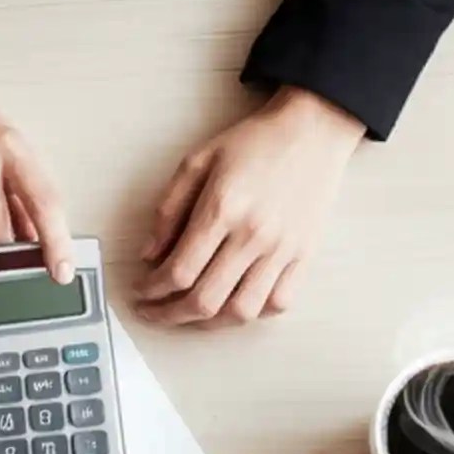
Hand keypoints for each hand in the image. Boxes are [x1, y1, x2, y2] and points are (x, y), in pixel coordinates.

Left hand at [135, 87, 364, 325]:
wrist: (311, 130)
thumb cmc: (253, 143)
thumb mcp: (197, 161)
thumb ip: (168, 210)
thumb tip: (148, 255)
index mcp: (222, 208)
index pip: (179, 270)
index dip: (153, 290)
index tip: (141, 292)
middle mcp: (253, 235)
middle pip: (205, 300)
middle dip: (170, 315)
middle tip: (154, 313)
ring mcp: (282, 249)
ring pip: (241, 311)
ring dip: (208, 323)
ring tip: (189, 315)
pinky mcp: (304, 255)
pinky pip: (278, 302)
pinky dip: (252, 313)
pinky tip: (232, 303)